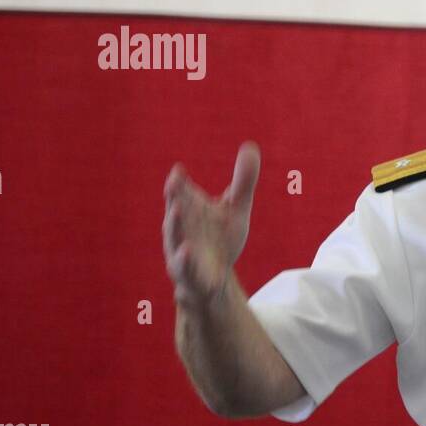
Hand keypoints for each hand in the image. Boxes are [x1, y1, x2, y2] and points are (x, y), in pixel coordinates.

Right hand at [163, 142, 260, 308]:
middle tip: (174, 183)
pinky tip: (187, 250)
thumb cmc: (221, 239)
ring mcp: (181, 251)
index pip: (181, 192)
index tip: (179, 169)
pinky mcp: (187, 273)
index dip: (179, 182)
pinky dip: (183, 258)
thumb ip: (243, 181)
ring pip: (174, 237)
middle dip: (174, 197)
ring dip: (175, 224)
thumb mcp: (236, 209)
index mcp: (190, 210)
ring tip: (177, 211)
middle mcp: (181, 228)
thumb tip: (251, 146)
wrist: (215, 279)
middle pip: (175, 210)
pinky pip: (183, 265)